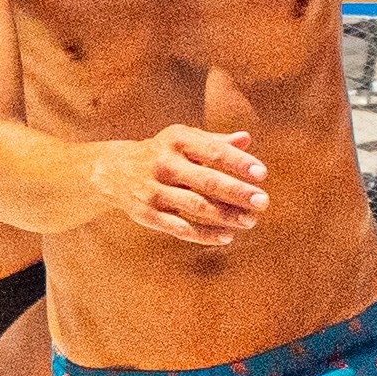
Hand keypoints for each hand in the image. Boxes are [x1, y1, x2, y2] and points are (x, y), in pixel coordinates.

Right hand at [90, 123, 269, 248]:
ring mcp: (154, 191)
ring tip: (250, 221)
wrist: (113, 171)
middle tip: (263, 202)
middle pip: (206, 181)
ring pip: (195, 207)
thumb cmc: (162, 152)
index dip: (238, 162)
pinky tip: (227, 237)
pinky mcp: (147, 214)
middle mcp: (164, 164)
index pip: (213, 151)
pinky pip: (180, 228)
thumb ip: (215, 141)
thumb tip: (246, 139)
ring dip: (226, 216)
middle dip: (237, 192)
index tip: (262, 174)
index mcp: (177, 140)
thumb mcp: (184, 139)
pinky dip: (204, 234)